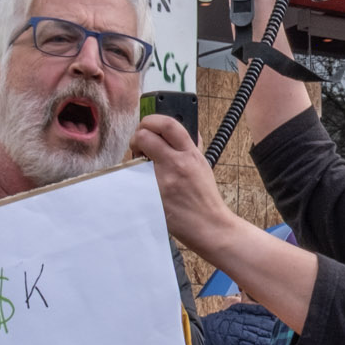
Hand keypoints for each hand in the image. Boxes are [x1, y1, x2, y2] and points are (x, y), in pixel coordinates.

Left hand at [132, 113, 237, 257]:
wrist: (209, 225)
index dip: (152, 120)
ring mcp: (162, 181)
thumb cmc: (205, 197)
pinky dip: (134, 178)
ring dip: (134, 158)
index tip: (147, 126)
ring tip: (140, 165)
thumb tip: (180, 132)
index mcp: (191, 154)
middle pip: (146, 135)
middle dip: (137, 137)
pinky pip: (135, 180)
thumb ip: (191, 148)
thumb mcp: (202, 166)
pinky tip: (141, 183)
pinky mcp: (152, 196)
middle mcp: (176, 164)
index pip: (168, 124)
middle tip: (138, 145)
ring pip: (136, 158)